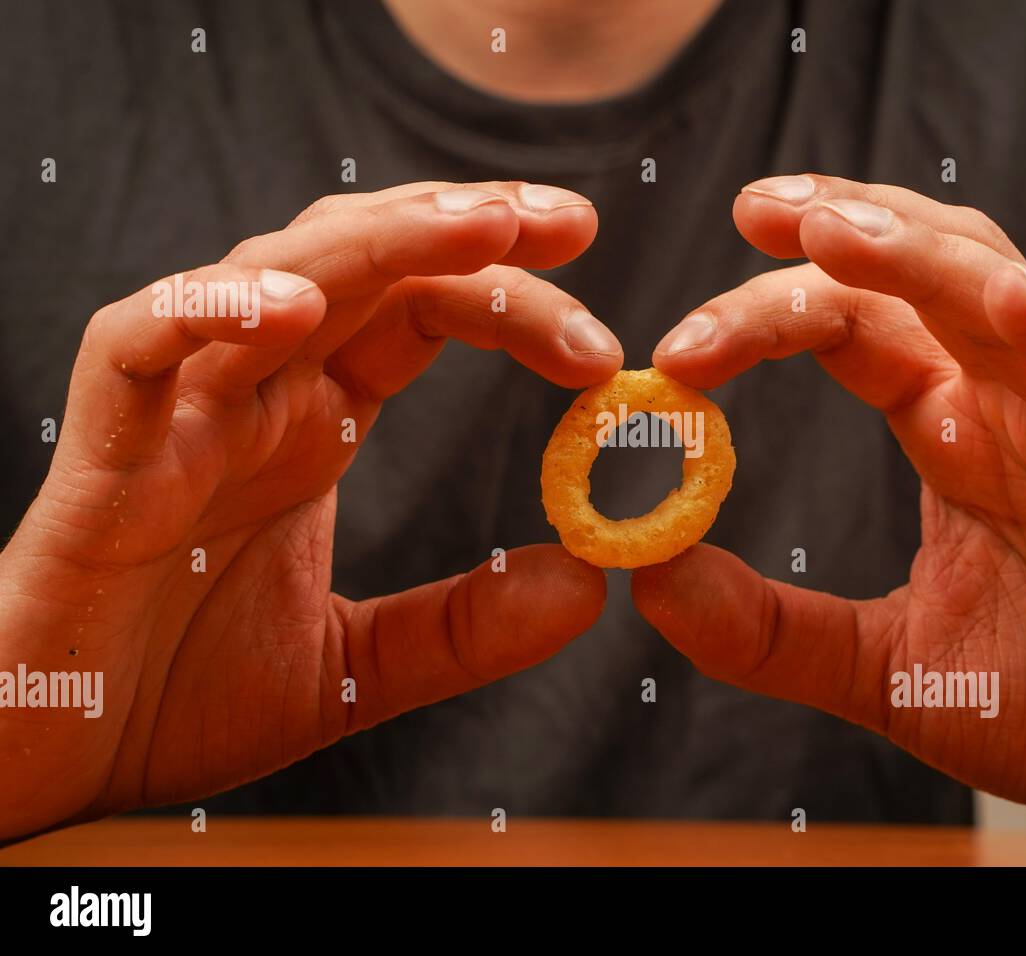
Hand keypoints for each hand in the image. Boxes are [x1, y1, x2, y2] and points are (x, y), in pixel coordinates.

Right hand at [0, 181, 620, 840]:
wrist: (52, 756)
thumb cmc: (178, 695)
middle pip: (365, 263)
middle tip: (571, 220)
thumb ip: (467, 626)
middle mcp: (254, 392)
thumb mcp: (359, 668)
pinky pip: (140, 345)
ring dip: (380, 240)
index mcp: (313, 423)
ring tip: (485, 228)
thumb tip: (592, 581)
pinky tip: (294, 309)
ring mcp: (179, 408)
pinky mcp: (104, 449)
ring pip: (273, 277)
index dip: (510, 299)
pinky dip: (209, 315)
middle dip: (467, 229)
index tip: (605, 341)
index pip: (423, 314)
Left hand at [634, 175, 1025, 863]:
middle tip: (755, 210)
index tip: (681, 340)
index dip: (773, 310)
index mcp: (954, 437)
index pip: (856, 334)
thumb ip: (767, 628)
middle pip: (923, 284)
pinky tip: (1004, 303)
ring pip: (1011, 302)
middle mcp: (1016, 413)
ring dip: (924, 253)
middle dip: (842, 233)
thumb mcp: (882, 669)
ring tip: (831, 227)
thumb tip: (646, 571)